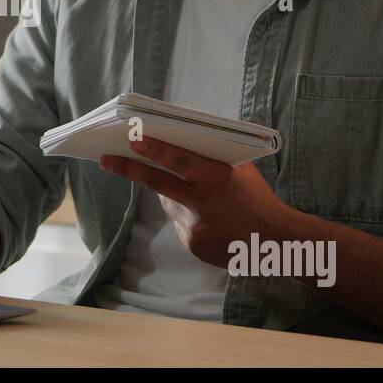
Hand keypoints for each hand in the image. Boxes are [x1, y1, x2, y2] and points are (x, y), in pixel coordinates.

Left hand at [99, 136, 293, 268]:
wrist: (276, 240)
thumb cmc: (257, 197)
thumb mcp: (240, 169)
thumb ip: (211, 157)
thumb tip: (179, 141)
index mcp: (216, 178)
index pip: (179, 160)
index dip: (155, 149)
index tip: (133, 138)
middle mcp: (203, 202)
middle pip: (157, 183)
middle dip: (128, 169)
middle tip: (106, 159)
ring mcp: (195, 226)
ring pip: (169, 203)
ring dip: (175, 195)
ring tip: (202, 197)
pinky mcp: (192, 244)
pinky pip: (180, 223)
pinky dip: (188, 217)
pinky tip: (209, 220)